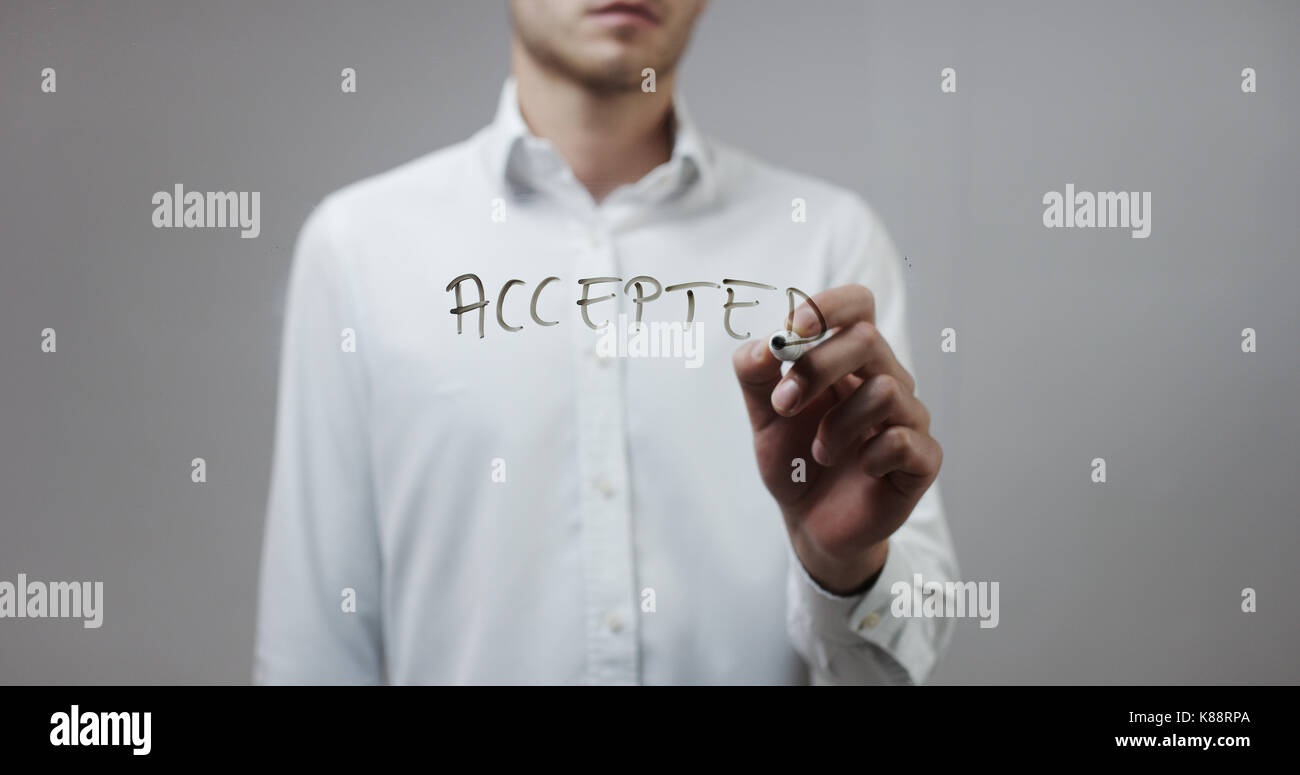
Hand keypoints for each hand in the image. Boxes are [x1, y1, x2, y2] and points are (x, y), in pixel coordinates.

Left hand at [732, 284, 942, 594]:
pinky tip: (859, 468)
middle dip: (815, 368)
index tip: (792, 328)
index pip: (858, 305)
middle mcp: (886, 378)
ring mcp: (910, 418)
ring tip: (819, 452)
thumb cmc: (794, 460)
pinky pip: (902, 440)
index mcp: (850, 360)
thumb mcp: (763, 415)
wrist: (810, 522)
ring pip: (886, 389)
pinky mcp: (923, 459)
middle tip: (782, 404)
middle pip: (867, 339)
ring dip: (837, 423)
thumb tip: (763, 345)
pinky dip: (869, 454)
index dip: (829, 306)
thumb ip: (755, 375)